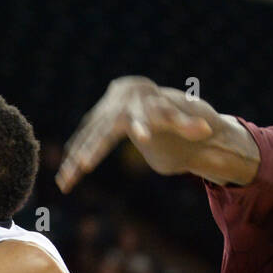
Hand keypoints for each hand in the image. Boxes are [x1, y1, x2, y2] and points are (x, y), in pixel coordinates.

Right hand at [55, 77, 212, 192]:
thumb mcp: (174, 116)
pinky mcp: (91, 130)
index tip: (141, 137)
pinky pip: (79, 146)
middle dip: (91, 149)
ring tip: (65, 182)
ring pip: (85, 140)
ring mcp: (98, 120)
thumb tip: (207, 130)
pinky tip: (64, 178)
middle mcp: (111, 112)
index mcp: (134, 106)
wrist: (134, 91)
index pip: (136, 118)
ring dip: (74, 160)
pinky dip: (71, 160)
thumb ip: (187, 124)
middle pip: (101, 132)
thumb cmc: (159, 107)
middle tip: (83, 166)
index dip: (139, 127)